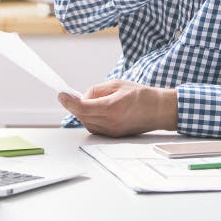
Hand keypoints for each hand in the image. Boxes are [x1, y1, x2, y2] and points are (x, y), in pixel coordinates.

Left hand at [58, 80, 177, 136]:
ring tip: (88, 102)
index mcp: (112, 108)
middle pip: (82, 116)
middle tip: (70, 96)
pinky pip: (94, 128)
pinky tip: (94, 111)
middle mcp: (111, 122)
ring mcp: (112, 131)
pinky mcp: (114, 135)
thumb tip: (83, 97)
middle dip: (74, 106)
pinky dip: (89, 119)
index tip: (61, 95)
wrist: (159, 110)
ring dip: (81, 113)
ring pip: (86, 123)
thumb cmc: (141, 95)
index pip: (82, 107)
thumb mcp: (117, 84)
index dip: (68, 101)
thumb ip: (97, 90)